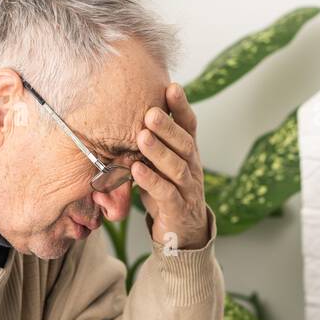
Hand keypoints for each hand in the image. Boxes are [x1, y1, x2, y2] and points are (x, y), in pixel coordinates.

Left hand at [132, 83, 209, 248]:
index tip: (171, 87)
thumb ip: (151, 142)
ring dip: (159, 151)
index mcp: (188, 154)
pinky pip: (167, 194)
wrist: (182, 233)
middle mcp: (192, 169)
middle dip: (168, 127)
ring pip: (177, 168)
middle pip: (185, 144)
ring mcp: (188, 190)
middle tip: (150, 112)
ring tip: (142, 137)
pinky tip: (137, 169)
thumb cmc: (167, 192)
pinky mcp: (178, 211)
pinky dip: (152, 181)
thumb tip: (126, 111)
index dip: (182, 108)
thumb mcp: (160, 164)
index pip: (189, 126)